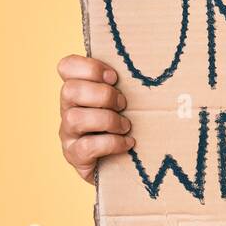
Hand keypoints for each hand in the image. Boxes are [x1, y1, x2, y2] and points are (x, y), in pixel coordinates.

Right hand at [57, 54, 134, 182]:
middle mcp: (67, 108)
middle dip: (103, 95)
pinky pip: (86, 146)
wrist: (124, 164)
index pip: (66, 66)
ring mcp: (68, 133)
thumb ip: (128, 81)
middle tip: (124, 104)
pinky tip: (127, 143)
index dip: (89, 67)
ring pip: (75, 118)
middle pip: (70, 90)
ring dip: (107, 120)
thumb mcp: (125, 99)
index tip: (114, 77)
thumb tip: (158, 60)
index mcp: (79, 89)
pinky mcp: (74, 156)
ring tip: (126, 126)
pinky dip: (112, 143)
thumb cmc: (127, 123)